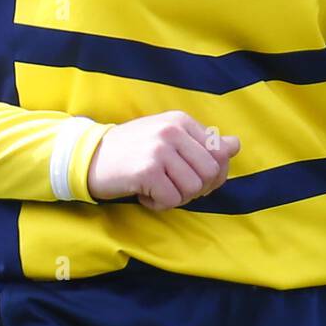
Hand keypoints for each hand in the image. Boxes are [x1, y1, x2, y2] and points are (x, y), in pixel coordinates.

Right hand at [86, 111, 240, 211]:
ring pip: (194, 189)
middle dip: (196, 189)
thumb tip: (235, 146)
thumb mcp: (169, 138)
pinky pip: (172, 200)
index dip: (213, 174)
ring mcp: (160, 149)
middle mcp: (172, 130)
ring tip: (156, 188)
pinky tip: (144, 193)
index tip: (191, 177)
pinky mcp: (147, 170)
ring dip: (176, 197)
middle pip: (211, 173)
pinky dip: (159, 204)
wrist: (90, 157)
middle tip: (172, 187)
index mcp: (181, 121)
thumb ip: (202, 143)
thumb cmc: (132, 150)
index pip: (220, 153)